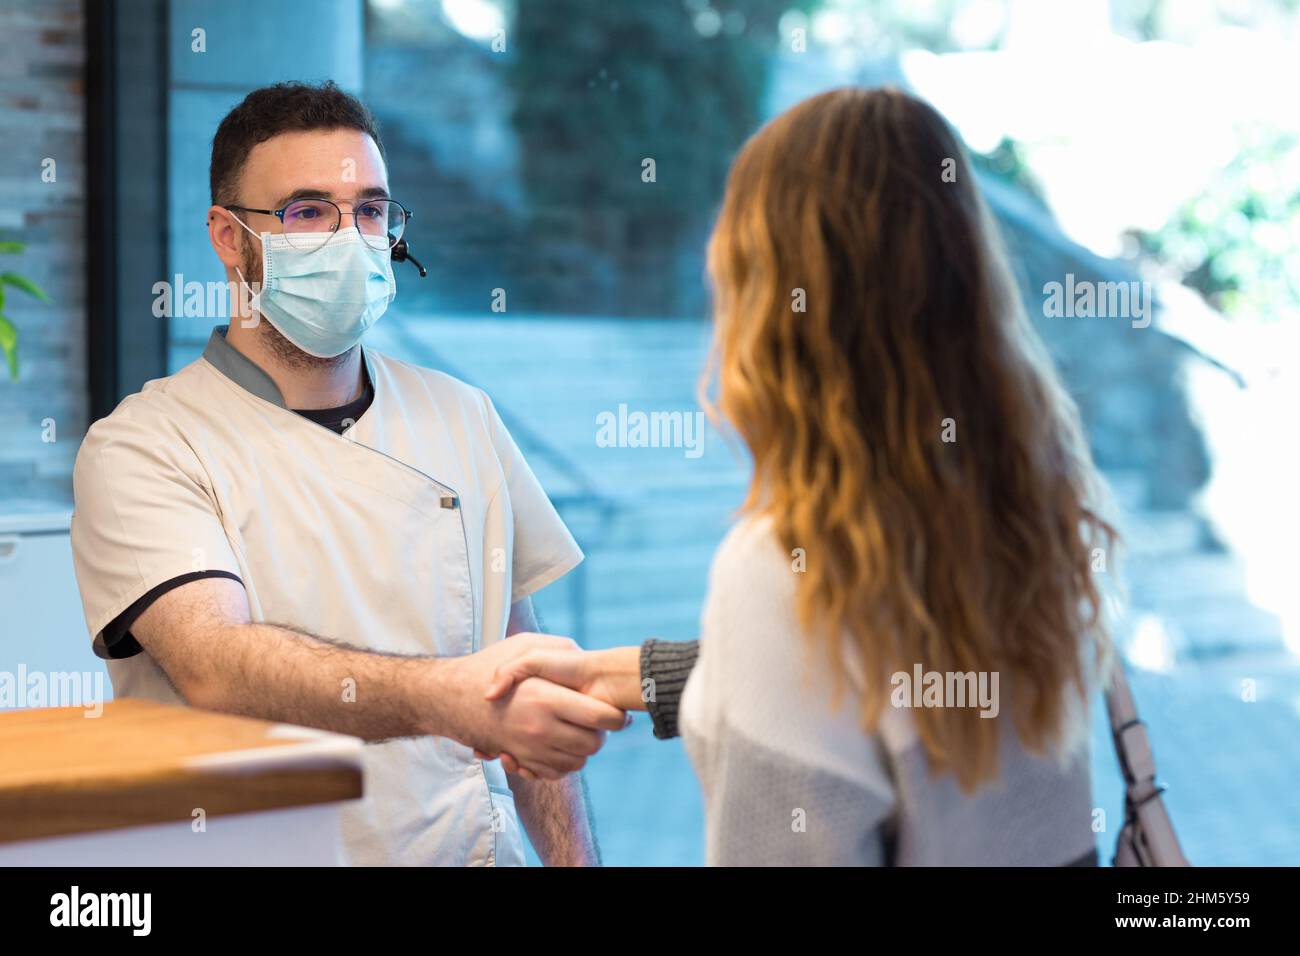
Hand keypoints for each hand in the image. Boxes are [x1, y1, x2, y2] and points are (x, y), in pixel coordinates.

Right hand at [474, 645, 643, 778]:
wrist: (449, 697)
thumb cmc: (487, 666)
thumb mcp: (524, 645)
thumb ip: (559, 649)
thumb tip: (586, 658)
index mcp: (546, 698)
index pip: (600, 717)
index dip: (616, 716)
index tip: (616, 710)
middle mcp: (540, 729)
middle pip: (594, 744)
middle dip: (602, 734)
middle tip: (598, 720)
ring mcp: (529, 749)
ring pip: (578, 761)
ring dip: (585, 749)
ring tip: (579, 730)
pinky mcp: (521, 760)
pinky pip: (556, 773)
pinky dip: (564, 762)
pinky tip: (560, 743)